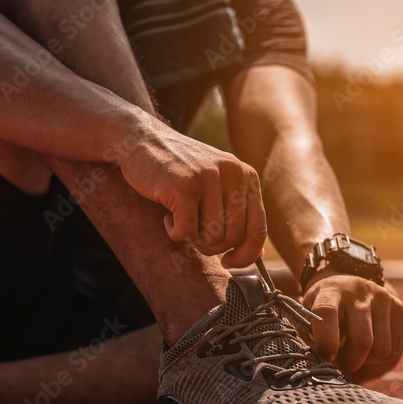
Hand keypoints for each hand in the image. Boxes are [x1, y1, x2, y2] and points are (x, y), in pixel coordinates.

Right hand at [119, 121, 266, 267]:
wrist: (143, 140)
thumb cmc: (180, 170)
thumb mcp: (217, 185)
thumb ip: (238, 215)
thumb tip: (259, 256)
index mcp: (247, 176)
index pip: (258, 229)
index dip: (246, 255)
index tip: (228, 263)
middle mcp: (233, 174)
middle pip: (234, 237)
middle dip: (213, 247)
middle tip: (194, 235)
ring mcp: (209, 178)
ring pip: (211, 237)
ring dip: (192, 239)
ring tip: (180, 221)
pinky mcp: (184, 186)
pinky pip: (186, 233)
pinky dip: (174, 233)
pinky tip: (167, 218)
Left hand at [301, 269, 402, 380]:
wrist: (346, 285)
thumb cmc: (324, 308)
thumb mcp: (308, 315)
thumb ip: (309, 336)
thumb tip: (324, 357)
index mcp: (330, 291)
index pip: (326, 312)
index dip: (326, 340)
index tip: (326, 354)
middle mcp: (358, 291)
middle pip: (362, 340)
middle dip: (350, 361)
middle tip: (341, 360)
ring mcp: (382, 297)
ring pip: (381, 349)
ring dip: (366, 360)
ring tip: (354, 352)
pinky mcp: (398, 307)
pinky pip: (394, 349)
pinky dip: (380, 358)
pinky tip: (369, 348)